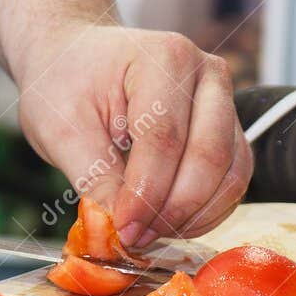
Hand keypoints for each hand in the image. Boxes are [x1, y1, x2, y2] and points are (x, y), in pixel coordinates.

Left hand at [16, 24, 251, 247]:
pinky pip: (233, 181)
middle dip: (173, 209)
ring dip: (195, 216)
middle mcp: (207, 75)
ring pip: (231, 174)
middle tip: (137, 237)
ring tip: (151, 232)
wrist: (76, 60)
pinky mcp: (229, 132)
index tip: (124, 229)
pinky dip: (207, 212)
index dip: (146, 192)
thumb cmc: (67, 84)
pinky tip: (170, 224)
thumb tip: (122, 227)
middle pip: (209, 156)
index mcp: (164, 58)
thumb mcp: (62, 129)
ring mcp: (225, 102)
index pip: (164, 137)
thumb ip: (95, 177)